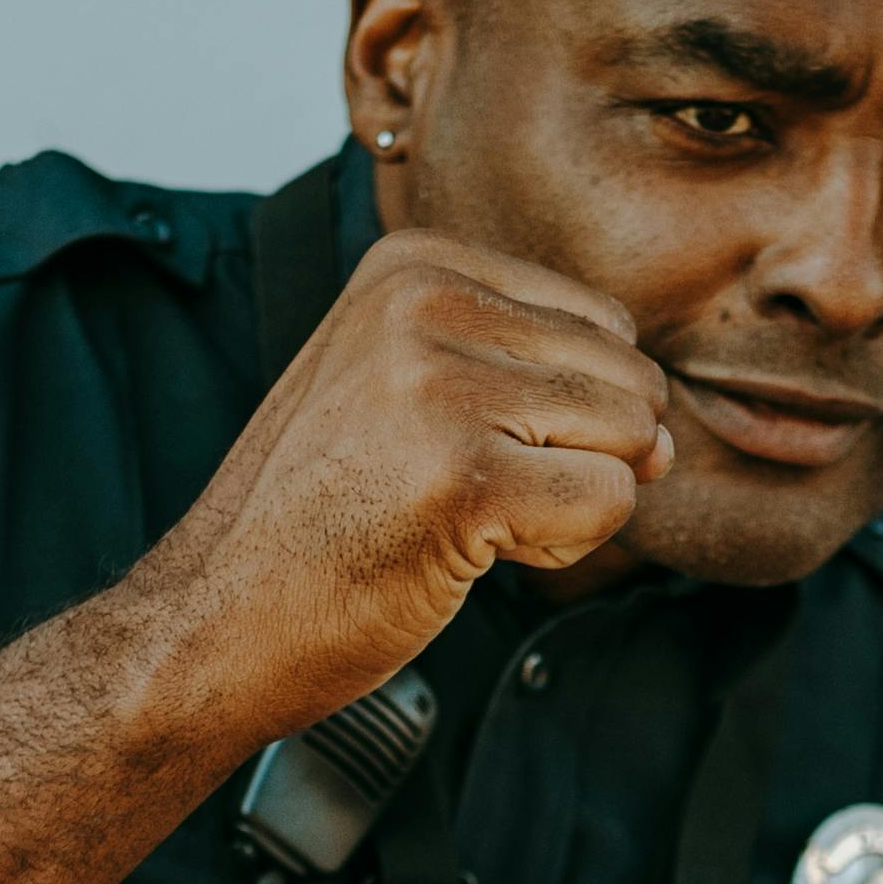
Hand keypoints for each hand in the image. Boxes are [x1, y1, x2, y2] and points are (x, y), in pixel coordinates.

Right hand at [128, 226, 674, 743]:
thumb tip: (668, 427)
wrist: (214, 619)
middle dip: (580, 458)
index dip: (563, 413)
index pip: (599, 324)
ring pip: (630, 438)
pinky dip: (561, 547)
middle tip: (465, 498)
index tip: (454, 448)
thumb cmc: (320, 520)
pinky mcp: (463, 474)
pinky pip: (608, 502)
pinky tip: (465, 551)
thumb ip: (523, 369)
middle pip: (627, 378)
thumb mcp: (400, 385)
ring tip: (459, 519)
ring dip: (568, 503)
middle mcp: (425, 302)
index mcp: (413, 264)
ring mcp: (439, 384)